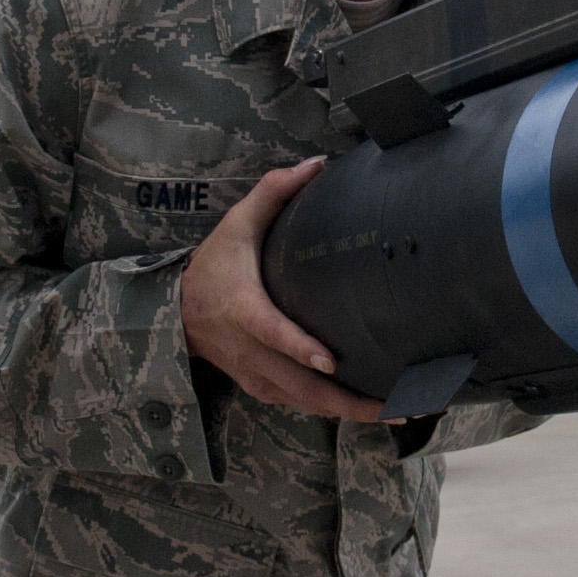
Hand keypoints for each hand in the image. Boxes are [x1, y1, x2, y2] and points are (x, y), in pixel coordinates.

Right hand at [180, 159, 382, 421]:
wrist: (176, 311)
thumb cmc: (214, 264)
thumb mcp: (235, 224)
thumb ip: (272, 193)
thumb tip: (315, 163)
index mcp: (242, 309)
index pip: (271, 332)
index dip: (299, 349)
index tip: (330, 361)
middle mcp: (249, 350)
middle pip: (300, 385)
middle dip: (349, 400)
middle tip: (398, 404)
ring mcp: (255, 374)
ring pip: (304, 403)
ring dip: (351, 413)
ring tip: (401, 411)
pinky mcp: (262, 387)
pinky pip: (300, 406)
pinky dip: (334, 412)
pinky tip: (373, 410)